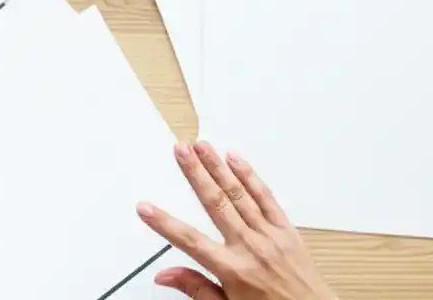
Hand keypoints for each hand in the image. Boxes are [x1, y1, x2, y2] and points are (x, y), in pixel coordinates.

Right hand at [137, 142, 335, 299]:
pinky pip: (266, 197)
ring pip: (238, 193)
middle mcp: (251, 247)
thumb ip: (196, 289)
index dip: (164, 223)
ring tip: (202, 146)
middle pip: (215, 203)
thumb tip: (166, 275)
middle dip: (195, 173)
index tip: (145, 207)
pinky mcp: (287, 230)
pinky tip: (236, 160)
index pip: (190, 241)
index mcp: (232, 270)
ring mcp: (270, 235)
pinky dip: (250, 176)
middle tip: (180, 151)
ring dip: (218, 166)